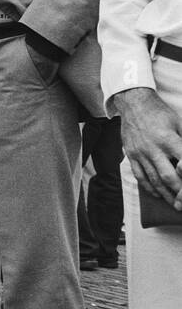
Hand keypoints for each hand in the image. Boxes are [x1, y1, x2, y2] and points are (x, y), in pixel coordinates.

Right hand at [111, 87, 181, 206]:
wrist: (133, 104)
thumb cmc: (160, 113)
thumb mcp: (178, 123)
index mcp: (168, 139)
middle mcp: (153, 148)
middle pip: (168, 177)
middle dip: (179, 192)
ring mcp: (140, 153)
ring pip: (154, 179)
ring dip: (166, 194)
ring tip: (174, 204)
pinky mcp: (131, 155)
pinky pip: (140, 175)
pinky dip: (149, 187)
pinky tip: (157, 194)